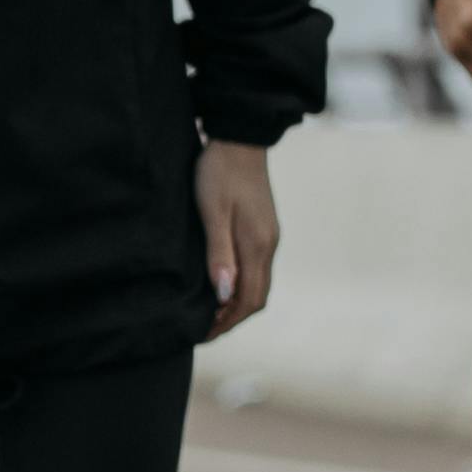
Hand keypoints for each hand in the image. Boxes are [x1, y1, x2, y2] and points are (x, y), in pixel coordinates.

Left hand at [195, 138, 277, 337]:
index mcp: (257, 245)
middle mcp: (268, 245)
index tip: (203, 334)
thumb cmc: (218, 172)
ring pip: (258, 283)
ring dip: (237, 304)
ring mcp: (268, 236)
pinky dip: (241, 285)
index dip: (227, 322)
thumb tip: (225, 296)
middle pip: (257, 297)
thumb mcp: (212, 212)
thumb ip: (219, 254)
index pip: (248, 300)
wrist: (238, 138)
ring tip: (210, 314)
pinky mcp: (263, 228)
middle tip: (204, 330)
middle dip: (233, 319)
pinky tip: (222, 285)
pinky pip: (256, 268)